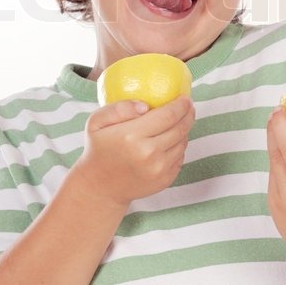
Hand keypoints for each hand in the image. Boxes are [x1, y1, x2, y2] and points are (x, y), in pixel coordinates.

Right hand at [73, 95, 194, 207]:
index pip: (168, 115)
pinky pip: (180, 157)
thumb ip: (118, 108)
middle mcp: (148, 154)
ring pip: (182, 143)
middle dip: (188, 114)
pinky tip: (171, 141)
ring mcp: (158, 170)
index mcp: (132, 136)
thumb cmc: (98, 149)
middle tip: (189, 106)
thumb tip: (145, 106)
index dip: (181, 105)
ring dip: (184, 130)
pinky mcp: (164, 180)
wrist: (99, 187)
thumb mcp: (96, 122)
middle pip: (180, 128)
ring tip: (179, 122)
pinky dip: (179, 147)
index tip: (185, 97)